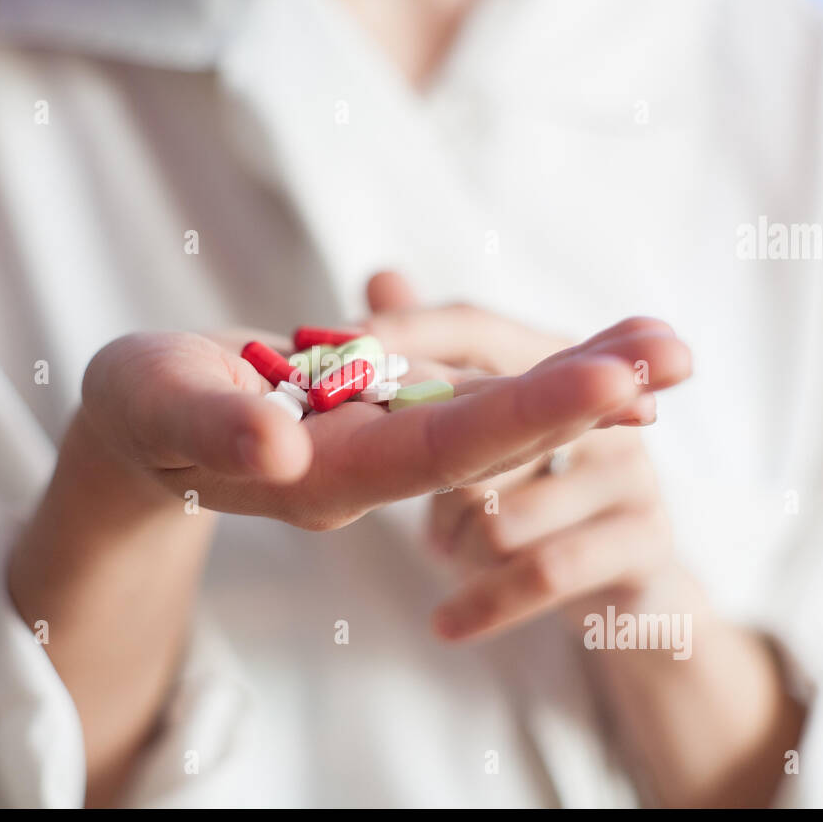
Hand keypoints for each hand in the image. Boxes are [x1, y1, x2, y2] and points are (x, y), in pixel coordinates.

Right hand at [77, 280, 690, 530]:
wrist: (148, 431)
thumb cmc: (141, 413)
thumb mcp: (156, 408)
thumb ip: (213, 427)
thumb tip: (281, 445)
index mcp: (325, 474)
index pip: (439, 448)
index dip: (525, 414)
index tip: (613, 381)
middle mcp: (373, 468)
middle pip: (494, 435)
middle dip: (585, 396)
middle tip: (681, 355)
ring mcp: (384, 445)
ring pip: (497, 415)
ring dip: (582, 381)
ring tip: (669, 347)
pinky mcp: (387, 417)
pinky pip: (475, 397)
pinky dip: (538, 374)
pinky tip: (605, 360)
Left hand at [355, 272, 687, 640]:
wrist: (621, 588)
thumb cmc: (532, 490)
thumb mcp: (478, 422)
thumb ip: (432, 354)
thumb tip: (381, 273)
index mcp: (558, 362)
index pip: (474, 328)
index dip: (412, 335)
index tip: (353, 342)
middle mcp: (606, 401)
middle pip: (522, 402)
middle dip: (496, 421)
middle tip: (559, 414)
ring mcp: (633, 473)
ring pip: (499, 511)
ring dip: (461, 540)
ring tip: (459, 544)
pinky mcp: (642, 544)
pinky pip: (541, 570)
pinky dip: (484, 600)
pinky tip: (445, 625)